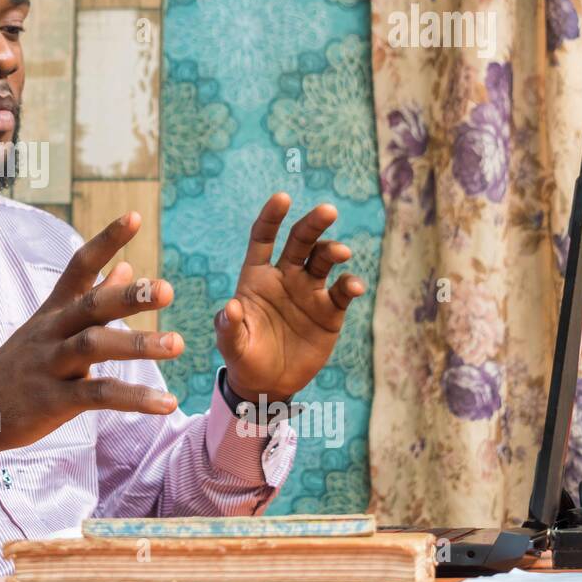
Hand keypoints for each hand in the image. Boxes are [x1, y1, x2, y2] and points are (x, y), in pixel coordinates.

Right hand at [0, 212, 182, 465]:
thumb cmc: (19, 366)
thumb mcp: (50, 326)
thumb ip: (91, 297)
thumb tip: (127, 267)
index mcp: (54, 310)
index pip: (79, 266)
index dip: (106, 240)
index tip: (136, 216)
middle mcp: (51, 331)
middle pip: (90, 305)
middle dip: (129, 296)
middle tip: (168, 289)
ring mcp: (49, 364)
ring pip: (94, 346)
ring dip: (138, 344)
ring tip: (178, 344)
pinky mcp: (51, 400)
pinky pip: (96, 396)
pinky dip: (133, 398)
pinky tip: (166, 403)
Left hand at [216, 193, 364, 403]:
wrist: (268, 384)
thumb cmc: (243, 356)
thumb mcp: (231, 344)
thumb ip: (229, 326)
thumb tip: (229, 307)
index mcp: (256, 276)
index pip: (263, 238)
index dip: (271, 217)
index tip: (282, 197)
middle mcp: (285, 276)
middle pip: (301, 241)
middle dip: (313, 224)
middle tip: (327, 210)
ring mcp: (309, 291)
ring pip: (324, 260)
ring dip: (333, 251)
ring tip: (340, 253)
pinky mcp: (330, 311)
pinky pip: (342, 292)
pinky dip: (350, 285)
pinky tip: (353, 287)